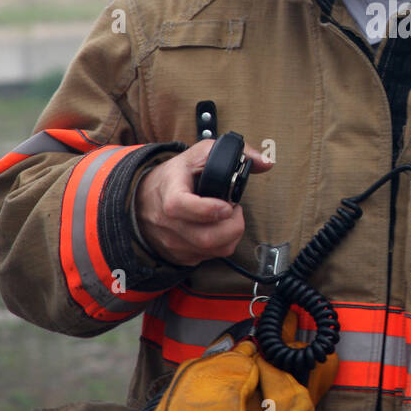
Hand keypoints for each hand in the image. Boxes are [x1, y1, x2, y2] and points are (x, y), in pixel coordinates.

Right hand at [135, 139, 273, 265]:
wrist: (144, 200)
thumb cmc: (176, 177)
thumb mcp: (200, 155)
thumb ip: (236, 153)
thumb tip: (265, 162)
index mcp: (169, 192)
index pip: (180, 206)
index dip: (207, 209)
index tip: (227, 206)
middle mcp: (168, 222)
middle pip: (206, 238)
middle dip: (233, 225)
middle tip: (233, 209)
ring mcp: (173, 242)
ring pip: (212, 251)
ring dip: (231, 235)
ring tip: (227, 218)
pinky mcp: (179, 256)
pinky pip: (208, 258)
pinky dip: (221, 244)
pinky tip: (217, 229)